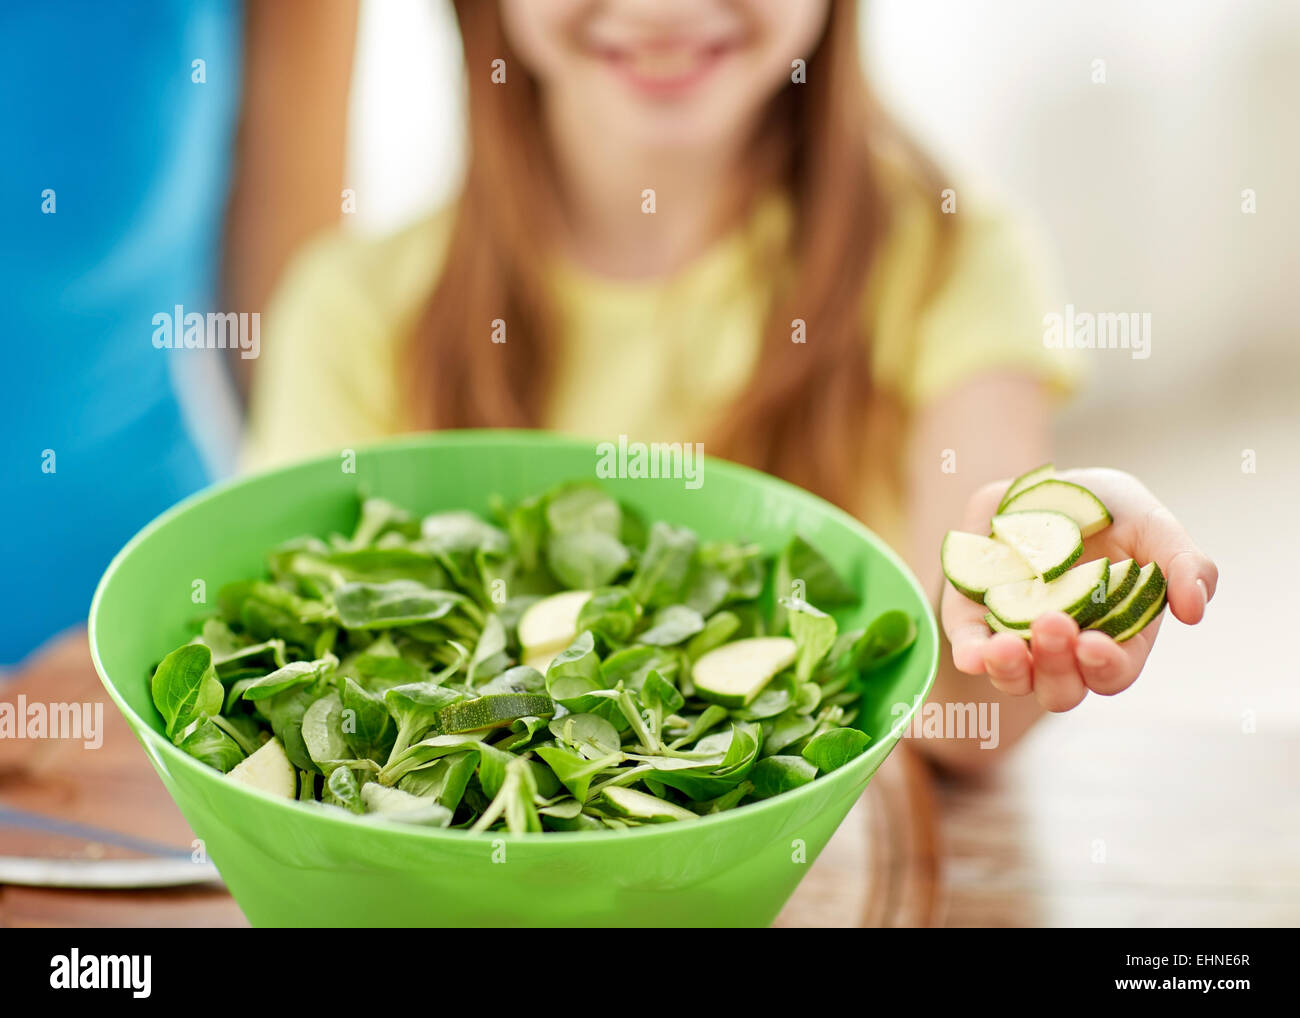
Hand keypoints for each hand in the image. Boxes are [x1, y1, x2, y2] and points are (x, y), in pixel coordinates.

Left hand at [941, 468, 1217, 711]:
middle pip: (1062, 688)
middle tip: (1053, 623)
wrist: (1041, 485)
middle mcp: (1065, 649)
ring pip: (1014, 679)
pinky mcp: (974, 621)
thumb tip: (1194, 610)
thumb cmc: (1108, 511)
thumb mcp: (1151, 523)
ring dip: (1010, 670)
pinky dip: (972, 656)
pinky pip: (971, 649)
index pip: (1113, 672)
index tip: (1093, 642)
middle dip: (1057, 666)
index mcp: (1115, 635)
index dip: (1105, 666)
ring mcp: (1017, 638)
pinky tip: (972, 655)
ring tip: (1004, 647)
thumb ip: (1182, 563)